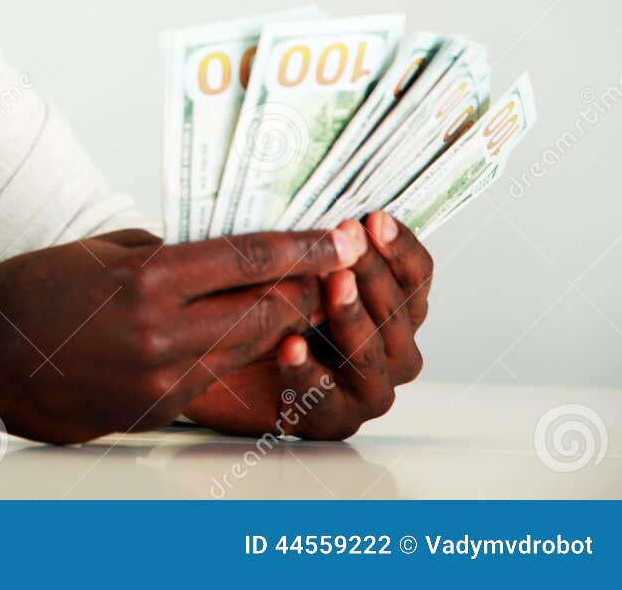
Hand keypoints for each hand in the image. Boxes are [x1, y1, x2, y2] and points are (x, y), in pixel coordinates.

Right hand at [0, 224, 363, 444]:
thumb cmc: (33, 290)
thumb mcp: (104, 250)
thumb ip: (169, 253)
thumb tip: (225, 255)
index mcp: (147, 279)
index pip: (249, 259)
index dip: (304, 246)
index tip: (340, 234)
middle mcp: (162, 334)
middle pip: (267, 311)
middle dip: (303, 290)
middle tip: (327, 269)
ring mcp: (160, 379)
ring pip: (247, 349)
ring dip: (271, 325)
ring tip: (286, 301)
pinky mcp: (154, 409)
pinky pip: (210, 377)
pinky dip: (224, 354)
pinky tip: (221, 335)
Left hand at [184, 213, 433, 439]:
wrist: (216, 363)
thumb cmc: (260, 308)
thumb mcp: (290, 268)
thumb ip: (316, 249)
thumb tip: (326, 213)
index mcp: (391, 307)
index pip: (416, 276)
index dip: (400, 247)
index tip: (374, 218)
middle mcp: (390, 348)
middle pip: (400, 313)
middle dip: (374, 274)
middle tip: (348, 243)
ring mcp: (366, 387)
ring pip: (375, 355)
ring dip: (353, 317)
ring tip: (334, 285)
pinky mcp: (332, 419)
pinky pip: (327, 398)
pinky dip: (308, 371)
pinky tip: (289, 345)